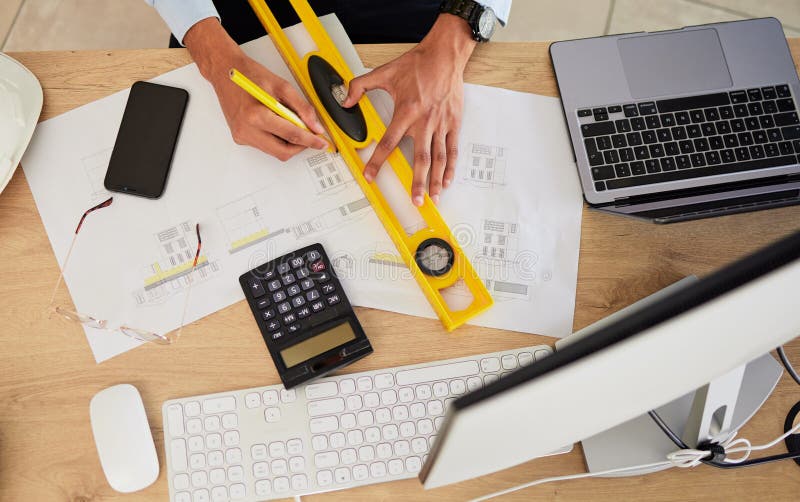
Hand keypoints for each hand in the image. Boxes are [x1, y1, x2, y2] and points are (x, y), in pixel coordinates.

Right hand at [184, 18, 327, 160]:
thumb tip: (315, 126)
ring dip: (288, 144)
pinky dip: (276, 140)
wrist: (225, 71)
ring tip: (294, 127)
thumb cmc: (249, 75)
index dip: (310, 141)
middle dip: (300, 147)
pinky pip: (265, 146)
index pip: (291, 135)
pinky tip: (278, 126)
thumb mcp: (282, 86)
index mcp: (257, 115)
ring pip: (274, 152)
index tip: (322, 143)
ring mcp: (242, 135)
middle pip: (283, 151)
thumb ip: (302, 108)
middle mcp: (247, 129)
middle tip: (311, 137)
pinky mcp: (239, 137)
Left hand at [343, 15, 476, 205]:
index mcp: (406, 112)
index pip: (389, 142)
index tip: (370, 176)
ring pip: (439, 158)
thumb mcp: (385, 72)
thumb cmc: (417, 64)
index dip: (377, 161)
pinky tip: (446, 181)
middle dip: (417, 182)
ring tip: (432, 197)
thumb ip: (360, 86)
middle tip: (414, 201)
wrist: (444, 54)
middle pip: (420, 158)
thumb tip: (344, 100)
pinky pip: (452, 149)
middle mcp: (424, 121)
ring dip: (435, 180)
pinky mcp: (453, 123)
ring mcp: (441, 124)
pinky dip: (450, 167)